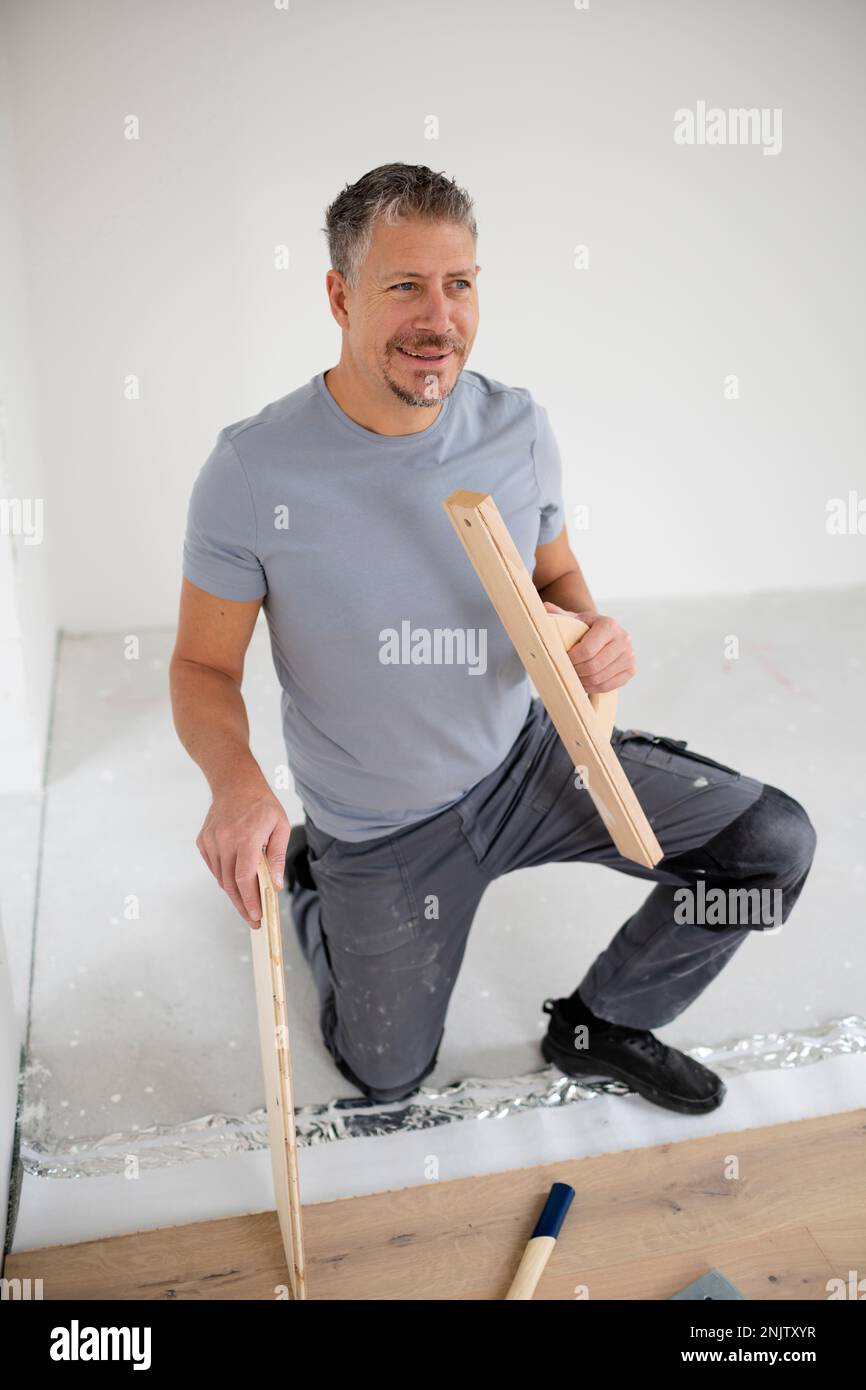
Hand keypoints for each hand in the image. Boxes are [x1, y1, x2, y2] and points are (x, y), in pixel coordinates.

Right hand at [196, 779, 289, 928]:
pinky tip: (236, 881)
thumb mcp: (280, 826)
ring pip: (221, 878)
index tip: (256, 916)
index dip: (250, 900)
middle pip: (230, 884)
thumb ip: (277, 857)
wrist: (234, 783)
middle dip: (242, 905)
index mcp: (246, 838)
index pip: (244, 878)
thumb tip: (276, 884)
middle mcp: (224, 841)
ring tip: (247, 904)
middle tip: (253, 920)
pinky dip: (224, 877)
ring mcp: (211, 841)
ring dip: (234, 893)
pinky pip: (214, 867)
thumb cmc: (262, 804)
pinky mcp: (203, 842)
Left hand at [543, 601, 635, 693]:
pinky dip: (593, 688)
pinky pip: (609, 686)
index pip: (587, 650)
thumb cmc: (585, 627)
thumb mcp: (574, 619)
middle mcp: (623, 639)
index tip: (561, 660)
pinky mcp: (631, 670)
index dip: (571, 659)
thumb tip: (544, 607)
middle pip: (594, 666)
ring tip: (573, 678)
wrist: (605, 634)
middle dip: (576, 672)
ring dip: (583, 682)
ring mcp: (629, 656)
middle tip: (565, 672)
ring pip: (600, 678)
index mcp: (609, 624)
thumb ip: (560, 615)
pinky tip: (584, 683)